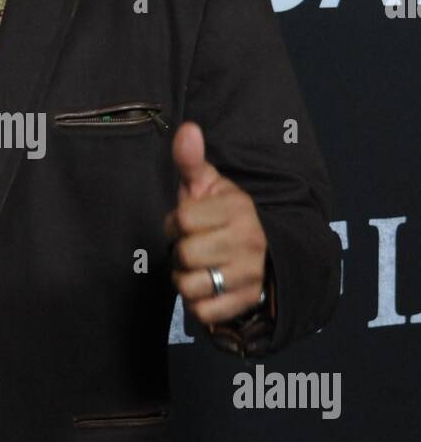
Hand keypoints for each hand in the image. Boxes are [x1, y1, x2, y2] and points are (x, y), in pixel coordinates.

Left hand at [163, 120, 267, 326]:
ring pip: (189, 286)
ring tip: (199, 269)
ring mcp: (250, 274)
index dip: (174, 224)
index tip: (185, 225)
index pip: (181, 220)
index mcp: (238, 209)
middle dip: (180, 253)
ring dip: (186, 280)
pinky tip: (207, 289)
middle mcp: (248, 241)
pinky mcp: (247, 302)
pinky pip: (202, 313)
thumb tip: (186, 128)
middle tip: (194, 248)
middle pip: (185, 255)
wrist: (269, 253)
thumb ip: (191, 160)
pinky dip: (197, 305)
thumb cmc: (226, 217)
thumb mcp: (210, 185)